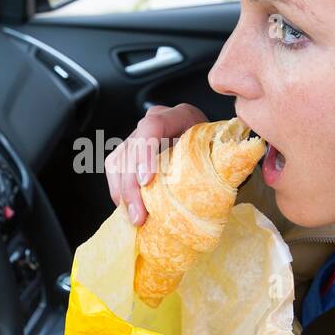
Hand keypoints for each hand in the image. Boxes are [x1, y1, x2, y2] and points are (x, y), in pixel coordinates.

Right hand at [105, 103, 207, 225]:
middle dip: (131, 186)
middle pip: (132, 148)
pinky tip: (129, 209)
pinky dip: (120, 192)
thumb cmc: (216, 154)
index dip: (145, 153)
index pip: (153, 126)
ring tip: (135, 218)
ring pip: (119, 161)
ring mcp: (139, 135)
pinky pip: (115, 170)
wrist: (211, 150)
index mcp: (181, 115)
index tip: (147, 181)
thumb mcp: (219, 156)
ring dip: (124, 193)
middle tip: (139, 215)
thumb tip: (202, 197)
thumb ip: (210, 167)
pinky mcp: (128, 151)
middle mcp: (155, 121)